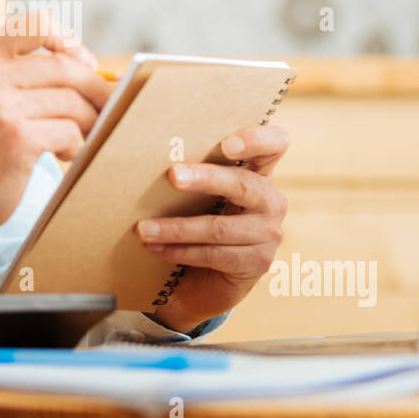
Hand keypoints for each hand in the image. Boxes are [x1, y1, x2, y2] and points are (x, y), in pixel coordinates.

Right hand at [0, 10, 110, 260]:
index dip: (70, 42)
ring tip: (80, 136)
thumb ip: (25, 70)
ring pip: (72, 101)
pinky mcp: (16, 138)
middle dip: (95, 90)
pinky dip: (76, 145)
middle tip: (102, 109)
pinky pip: (70, 131)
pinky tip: (63, 154)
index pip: (37, 24)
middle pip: (65, 66)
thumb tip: (90, 64)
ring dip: (88, 122)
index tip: (83, 65)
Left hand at [136, 126, 290, 333]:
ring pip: (218, 227)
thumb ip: (194, 173)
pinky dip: (179, 250)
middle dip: (204, 178)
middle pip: (241, 184)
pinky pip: (212, 254)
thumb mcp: (204, 195)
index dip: (256, 140)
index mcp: (260, 173)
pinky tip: (155, 248)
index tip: (227, 144)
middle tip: (172, 175)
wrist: (212, 278)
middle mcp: (271, 200)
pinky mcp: (257, 262)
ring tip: (144, 229)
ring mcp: (268, 233)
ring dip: (176, 228)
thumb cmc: (201, 221)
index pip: (274, 144)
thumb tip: (149, 155)